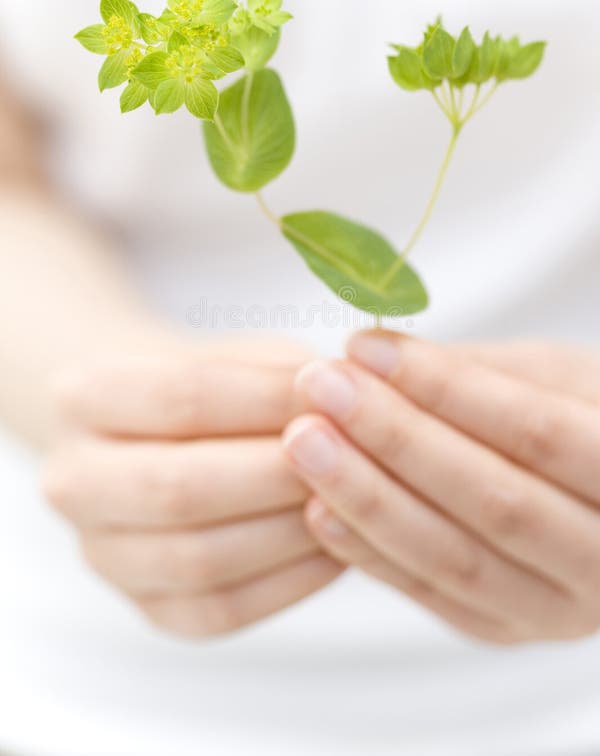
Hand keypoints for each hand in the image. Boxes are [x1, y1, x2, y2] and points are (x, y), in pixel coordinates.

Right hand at [43, 342, 341, 637]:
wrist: (158, 439)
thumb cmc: (210, 387)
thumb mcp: (240, 357)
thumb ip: (282, 378)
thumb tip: (348, 403)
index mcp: (82, 396)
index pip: (183, 396)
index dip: (269, 399)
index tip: (338, 393)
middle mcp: (73, 481)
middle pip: (181, 488)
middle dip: (278, 474)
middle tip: (352, 456)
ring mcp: (103, 554)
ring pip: (199, 560)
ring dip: (289, 532)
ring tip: (351, 500)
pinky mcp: (147, 608)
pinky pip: (221, 609)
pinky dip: (290, 581)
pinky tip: (336, 545)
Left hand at [283, 333, 599, 644]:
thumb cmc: (582, 415)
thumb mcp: (556, 377)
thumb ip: (477, 373)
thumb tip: (373, 357)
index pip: (537, 433)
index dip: (446, 388)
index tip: (365, 347)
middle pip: (495, 502)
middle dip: (396, 439)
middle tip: (318, 387)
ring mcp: (560, 609)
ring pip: (457, 560)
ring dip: (369, 498)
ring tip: (302, 441)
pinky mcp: (508, 630)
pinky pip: (435, 596)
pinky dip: (373, 554)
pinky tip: (317, 509)